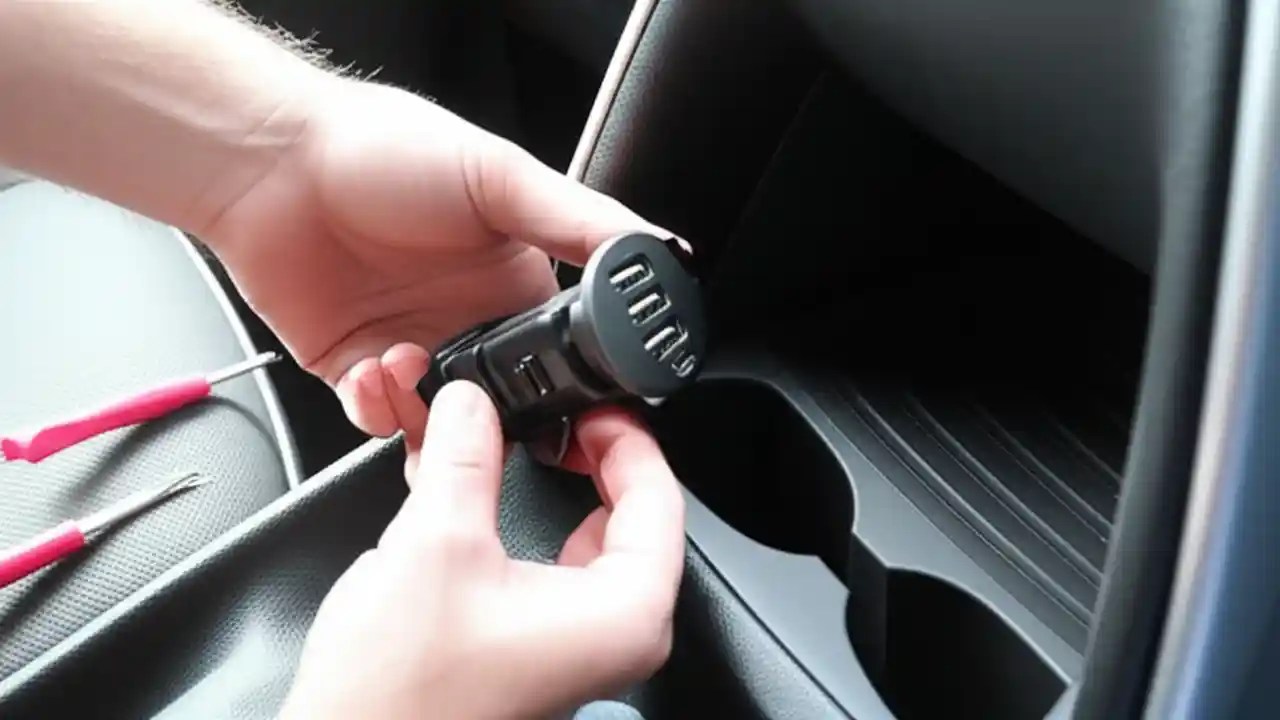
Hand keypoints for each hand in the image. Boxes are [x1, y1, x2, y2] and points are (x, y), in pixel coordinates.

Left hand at [205, 78, 667, 466]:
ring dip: (430, 417)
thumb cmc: (383, 151)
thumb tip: (657, 248)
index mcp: (518, 284)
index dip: (569, 387)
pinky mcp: (358, 373)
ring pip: (444, 430)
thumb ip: (579, 223)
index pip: (562, 358)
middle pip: (505, 408)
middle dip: (497, 421)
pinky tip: (374, 368)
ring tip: (409, 364)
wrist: (273, 164)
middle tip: (485, 410)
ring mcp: (416, 352)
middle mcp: (471, 325)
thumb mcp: (500, 178)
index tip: (570, 404)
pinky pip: (381, 422)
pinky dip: (381, 410)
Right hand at [278, 381, 685, 719]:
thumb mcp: (435, 545)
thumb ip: (464, 458)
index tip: (591, 403)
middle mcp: (612, 636)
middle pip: (628, 515)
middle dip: (587, 456)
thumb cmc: (400, 700)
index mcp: (623, 614)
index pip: (659, 498)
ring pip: (582, 536)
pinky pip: (547, 562)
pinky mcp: (532, 645)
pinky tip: (485, 490)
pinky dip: (520, 518)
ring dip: (549, 483)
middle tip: (555, 415)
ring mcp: (572, 644)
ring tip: (520, 439)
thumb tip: (472, 402)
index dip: (625, 437)